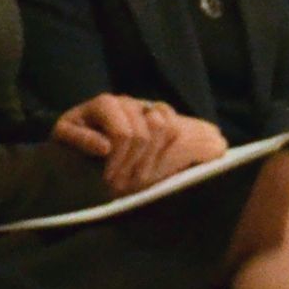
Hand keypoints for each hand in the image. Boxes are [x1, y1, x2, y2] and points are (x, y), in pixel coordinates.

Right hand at [52, 94, 226, 192]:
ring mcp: (95, 111)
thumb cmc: (117, 175)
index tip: (146, 176)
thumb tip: (222, 143)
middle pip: (152, 128)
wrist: (66, 184)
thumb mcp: (157, 166)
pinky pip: (92, 132)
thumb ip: (189, 149)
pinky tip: (99, 155)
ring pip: (128, 133)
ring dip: (120, 163)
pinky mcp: (67, 124)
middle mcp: (123, 105)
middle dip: (141, 162)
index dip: (162, 154)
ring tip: (108, 175)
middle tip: (124, 179)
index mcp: (144, 112)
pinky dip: (96, 145)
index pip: (169, 122)